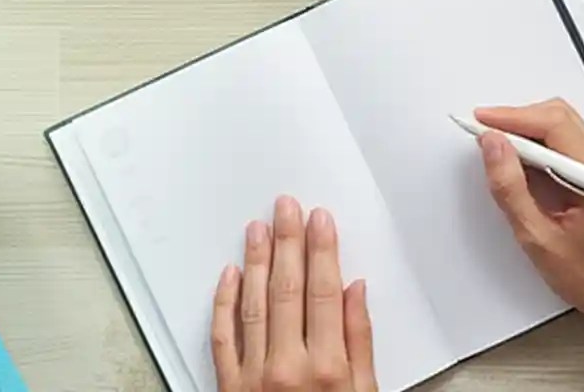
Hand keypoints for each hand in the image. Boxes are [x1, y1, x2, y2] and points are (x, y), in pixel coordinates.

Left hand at [211, 196, 377, 391]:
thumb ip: (360, 342)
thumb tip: (355, 293)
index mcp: (326, 367)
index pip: (323, 291)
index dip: (321, 250)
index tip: (320, 221)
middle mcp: (287, 367)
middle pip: (287, 289)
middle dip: (288, 241)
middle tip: (286, 209)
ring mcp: (253, 376)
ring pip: (253, 305)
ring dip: (256, 261)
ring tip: (258, 229)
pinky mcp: (229, 387)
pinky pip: (222, 336)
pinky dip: (224, 302)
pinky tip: (230, 274)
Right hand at [476, 99, 583, 391]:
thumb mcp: (539, 237)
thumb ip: (511, 189)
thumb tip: (493, 147)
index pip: (553, 125)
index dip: (511, 118)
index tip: (481, 122)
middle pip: (559, 118)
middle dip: (518, 121)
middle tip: (485, 136)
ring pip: (564, 128)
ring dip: (529, 134)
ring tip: (499, 154)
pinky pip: (570, 146)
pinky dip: (542, 149)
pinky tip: (523, 167)